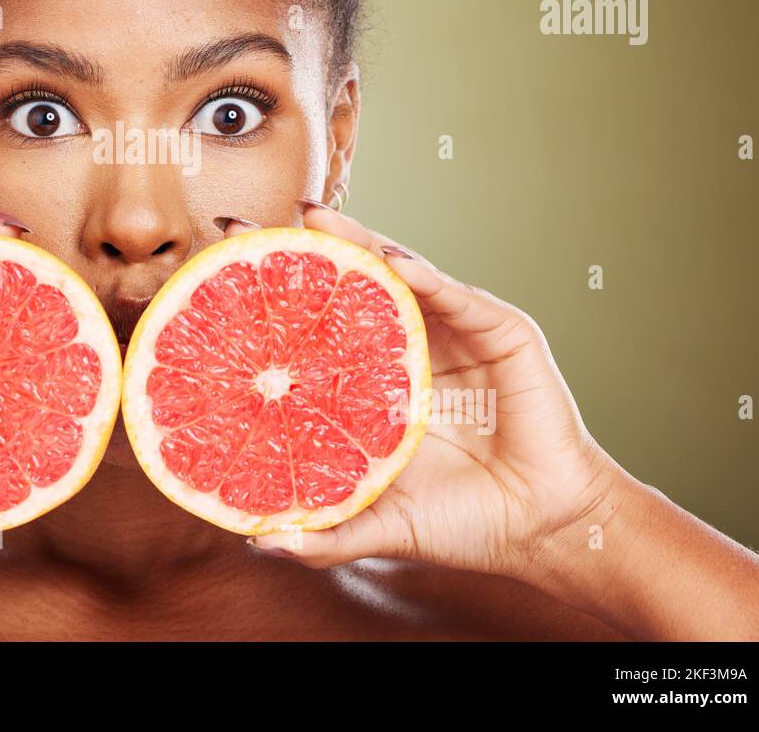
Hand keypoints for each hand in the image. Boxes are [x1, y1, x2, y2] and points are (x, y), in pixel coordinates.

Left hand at [247, 205, 620, 580]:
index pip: (312, 328)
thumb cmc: (461, 521)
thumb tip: (256, 541)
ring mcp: (453, 332)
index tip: (214, 272)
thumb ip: (324, 533)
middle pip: (346, 287)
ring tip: (311, 218)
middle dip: (298, 252)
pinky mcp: (500, 331)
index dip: (269, 299)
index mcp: (372, 381)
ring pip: (397, 274)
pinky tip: (390, 259)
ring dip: (357, 242)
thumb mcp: (379, 524)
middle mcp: (406, 345)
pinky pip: (456, 296)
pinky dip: (423, 275)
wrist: (543, 530)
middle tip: (244, 224)